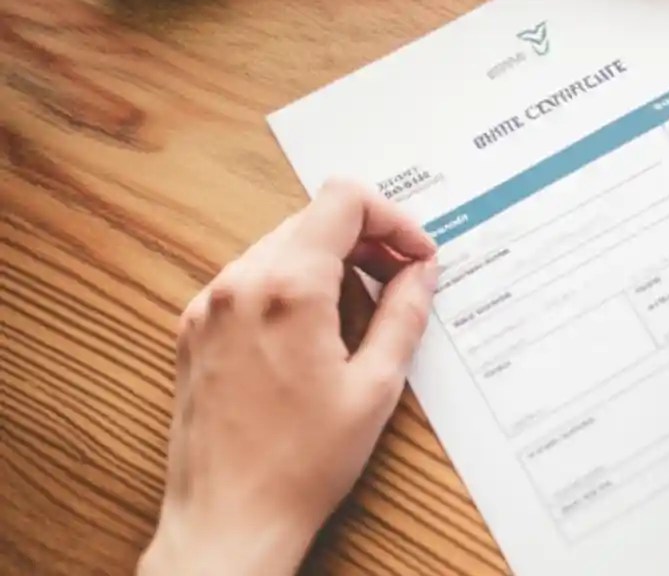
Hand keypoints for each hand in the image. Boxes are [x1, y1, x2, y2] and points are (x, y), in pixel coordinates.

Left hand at [139, 179, 438, 575]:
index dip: (392, 218)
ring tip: (360, 318)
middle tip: (401, 283)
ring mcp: (209, 306)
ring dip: (329, 264)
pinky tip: (316, 335)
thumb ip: (404, 313)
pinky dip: (291, 287)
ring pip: (282, 246)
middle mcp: (239, 284)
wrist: (229, 522)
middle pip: (313, 220)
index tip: (415, 255)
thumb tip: (421, 271)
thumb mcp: (375, 386)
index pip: (343, 200)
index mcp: (287, 289)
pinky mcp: (193, 329)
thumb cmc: (301, 465)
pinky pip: (251, 280)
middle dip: (366, 241)